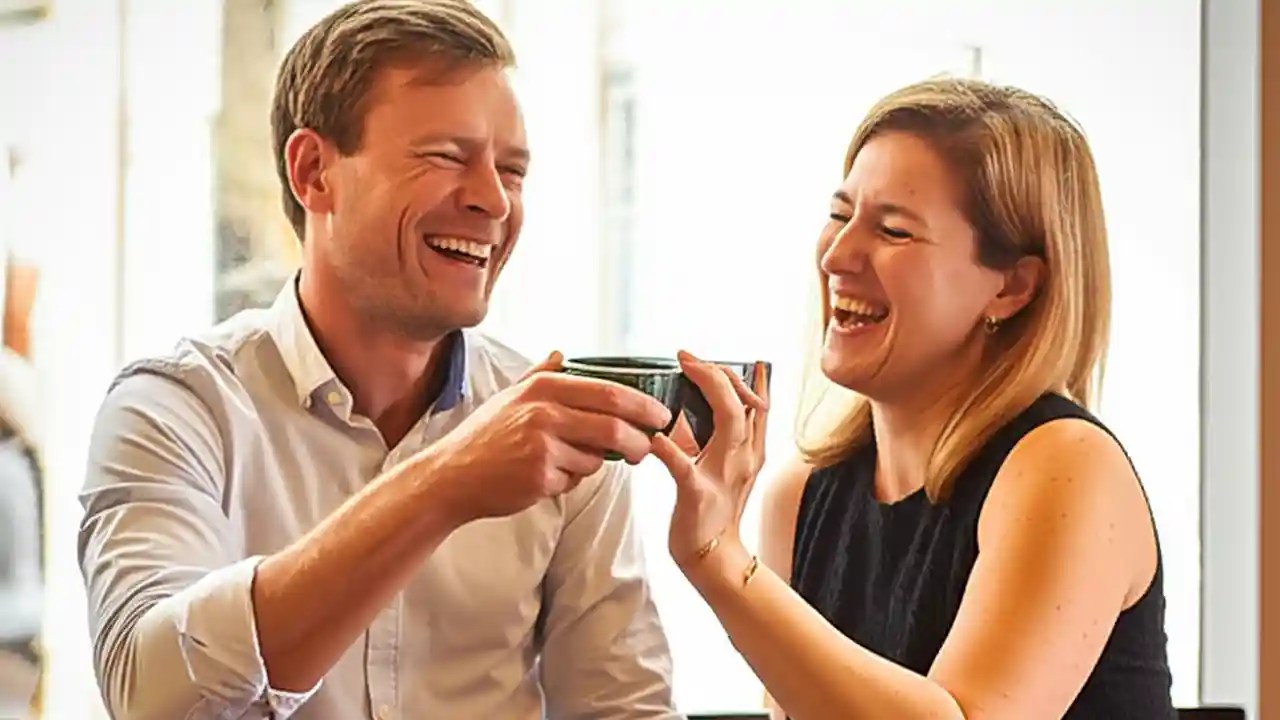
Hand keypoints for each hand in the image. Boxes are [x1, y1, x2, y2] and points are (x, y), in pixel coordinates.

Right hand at [425, 351, 672, 522]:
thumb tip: (560, 353)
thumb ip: (540, 375)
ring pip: (596, 458)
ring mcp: (543, 445)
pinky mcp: (541, 476)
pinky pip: (575, 480)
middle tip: (649, 446)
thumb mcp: (509, 396)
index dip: (642, 404)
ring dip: (596, 463)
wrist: (452, 475)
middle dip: (640, 439)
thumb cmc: (485, 436)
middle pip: (613, 426)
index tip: (661, 414)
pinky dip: (571, 480)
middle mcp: (544, 412)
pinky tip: (547, 476)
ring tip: (571, 461)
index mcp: (543, 388)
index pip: (608, 391)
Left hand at [651, 350, 768, 570]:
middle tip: (689, 357)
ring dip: (709, 392)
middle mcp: (744, 458)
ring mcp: (724, 476)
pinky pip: (685, 467)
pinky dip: (670, 449)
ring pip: (729, 425)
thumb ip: (718, 434)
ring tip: (685, 371)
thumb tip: (697, 399)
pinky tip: (655, 436)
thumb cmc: (713, 508)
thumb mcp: (724, 465)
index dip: (738, 374)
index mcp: (751, 450)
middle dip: (719, 374)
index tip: (709, 358)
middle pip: (744, 405)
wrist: (714, 557)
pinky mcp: (698, 495)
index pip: (755, 401)